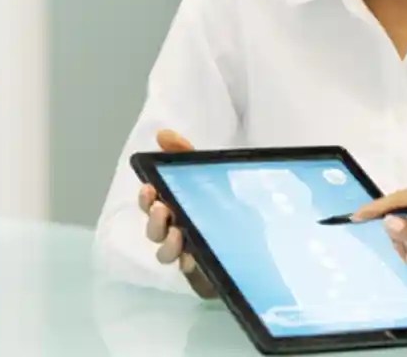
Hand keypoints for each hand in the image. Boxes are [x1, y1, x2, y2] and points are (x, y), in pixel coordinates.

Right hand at [138, 129, 216, 298]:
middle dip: (153, 221)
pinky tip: (193, 256)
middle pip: (153, 231)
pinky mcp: (203, 272)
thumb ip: (184, 152)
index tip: (150, 188)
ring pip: (165, 254)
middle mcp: (176, 231)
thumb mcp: (206, 171)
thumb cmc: (226, 199)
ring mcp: (188, 253)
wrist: (261, 229)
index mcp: (174, 206)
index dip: (145, 198)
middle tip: (163, 210)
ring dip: (166, 244)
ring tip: (178, 233)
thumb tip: (162, 134)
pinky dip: (188, 264)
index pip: (150, 204)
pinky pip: (189, 273)